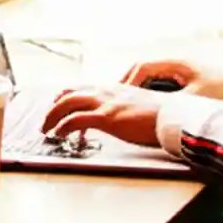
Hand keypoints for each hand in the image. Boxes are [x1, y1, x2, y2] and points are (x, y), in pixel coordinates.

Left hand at [40, 84, 162, 146]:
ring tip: (47, 129)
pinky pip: (75, 120)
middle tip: (47, 120)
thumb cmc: (162, 115)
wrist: (175, 117)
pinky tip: (59, 134)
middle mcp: (106, 91)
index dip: (66, 98)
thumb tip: (118, 118)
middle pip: (69, 93)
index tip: (58, 108)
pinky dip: (63, 126)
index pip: (82, 88)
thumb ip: (123, 107)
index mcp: (114, 88)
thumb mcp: (138, 105)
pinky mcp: (107, 117)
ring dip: (52, 116)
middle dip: (53, 107)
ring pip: (67, 103)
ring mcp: (105, 103)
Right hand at [121, 60, 222, 103]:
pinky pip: (165, 83)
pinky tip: (154, 105)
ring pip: (154, 77)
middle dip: (129, 84)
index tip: (119, 97)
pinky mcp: (194, 80)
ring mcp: (186, 71)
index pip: (142, 68)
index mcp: (177, 64)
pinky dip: (154, 92)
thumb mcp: (197, 100)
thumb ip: (172, 107)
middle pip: (144, 70)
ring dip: (141, 88)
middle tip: (117, 99)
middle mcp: (179, 64)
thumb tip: (150, 116)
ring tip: (131, 103)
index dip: (128, 82)